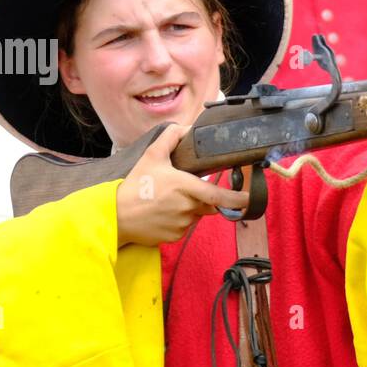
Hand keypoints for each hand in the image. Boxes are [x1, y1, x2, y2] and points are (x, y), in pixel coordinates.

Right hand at [116, 123, 247, 246]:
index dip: (237, 198)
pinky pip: (185, 228)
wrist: (117, 216)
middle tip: (183, 191)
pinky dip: (179, 221)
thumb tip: (186, 128)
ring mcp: (182, 225)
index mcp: (186, 188)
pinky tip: (162, 214)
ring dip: (190, 209)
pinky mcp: (175, 237)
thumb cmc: (135, 186)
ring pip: (196, 216)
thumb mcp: (151, 156)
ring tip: (166, 201)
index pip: (219, 196)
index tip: (249, 198)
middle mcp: (188, 208)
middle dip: (203, 198)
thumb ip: (170, 138)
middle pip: (208, 204)